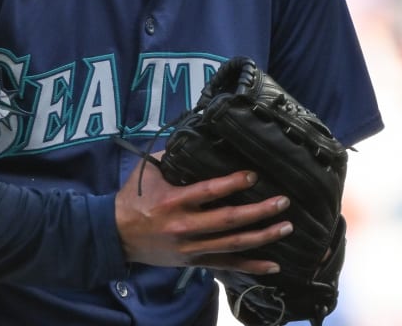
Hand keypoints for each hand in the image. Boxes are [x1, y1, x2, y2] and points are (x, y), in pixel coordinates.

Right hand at [114, 153, 292, 274]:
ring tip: (286, 226)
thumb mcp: (147, 171)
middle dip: (259, 212)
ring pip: (233, 245)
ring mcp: (191, 248)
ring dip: (262, 237)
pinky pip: (227, 265)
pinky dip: (251, 267)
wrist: (116, 235)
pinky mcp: (194, 261)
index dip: (232, 183)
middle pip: (228, 221)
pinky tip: (273, 266)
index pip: (208, 191)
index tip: (253, 175)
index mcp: (173, 201)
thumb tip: (198, 133)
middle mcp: (184, 226)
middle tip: (283, 202)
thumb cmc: (133, 198)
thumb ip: (173, 155)